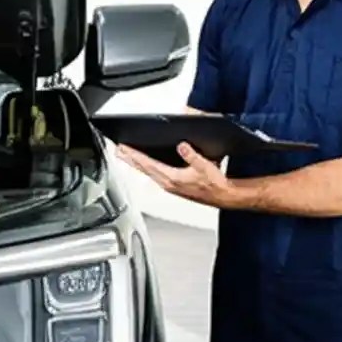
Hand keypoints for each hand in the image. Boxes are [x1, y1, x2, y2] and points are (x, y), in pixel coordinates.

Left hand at [116, 142, 236, 208]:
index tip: (124, 149)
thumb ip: (192, 155)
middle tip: (119, 151)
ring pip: (148, 173)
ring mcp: (170, 186)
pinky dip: (147, 168)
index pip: (148, 164)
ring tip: (128, 156)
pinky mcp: (174, 186)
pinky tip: (146, 165)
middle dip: (131, 159)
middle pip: (144, 169)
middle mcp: (168, 183)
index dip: (135, 156)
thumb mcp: (204, 165)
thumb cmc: (214, 184)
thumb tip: (182, 146)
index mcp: (172, 178)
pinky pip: (155, 175)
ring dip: (138, 164)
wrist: (222, 196)